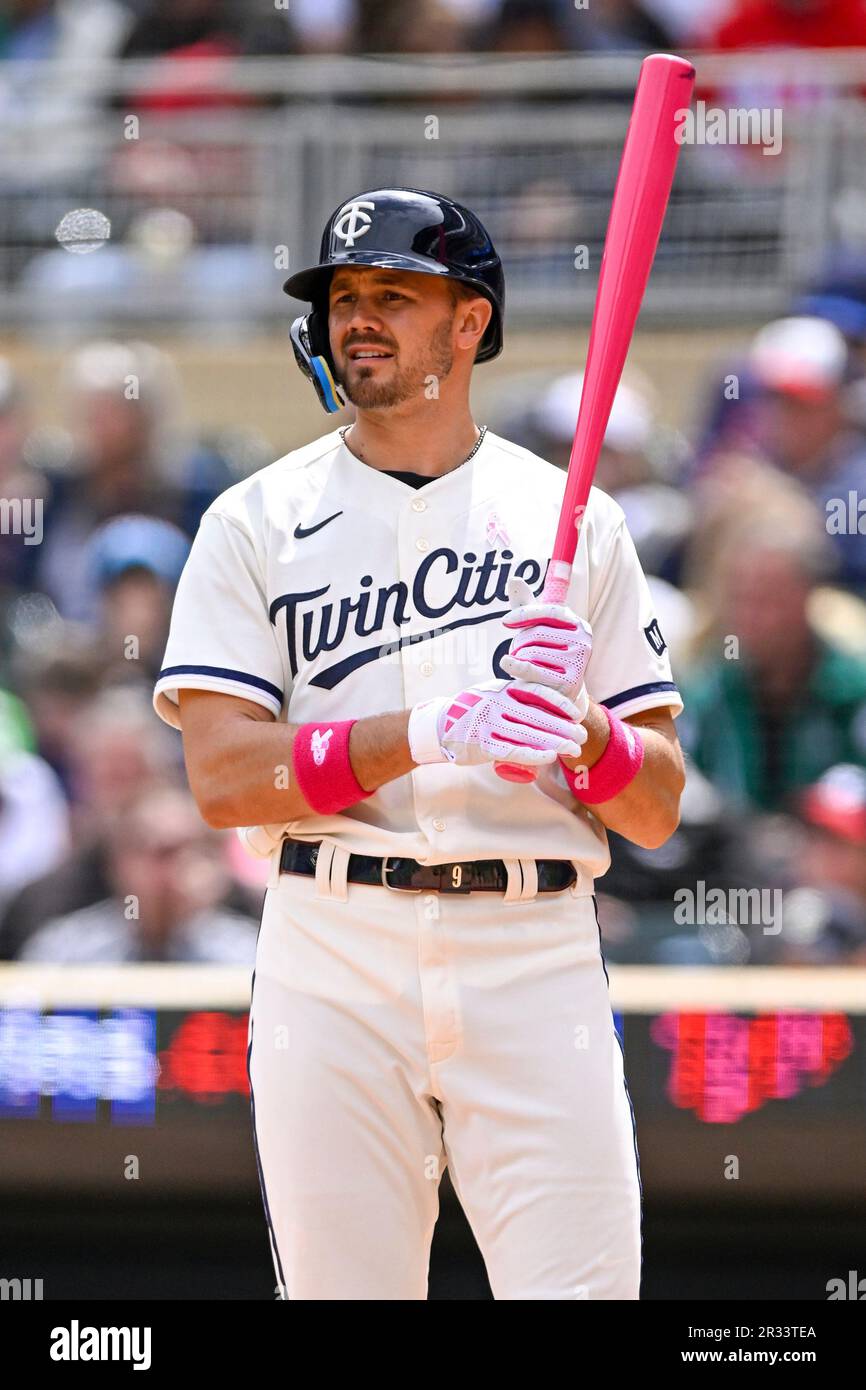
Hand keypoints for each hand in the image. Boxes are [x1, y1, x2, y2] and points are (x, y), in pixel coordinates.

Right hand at [408, 678, 588, 768]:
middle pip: (537, 715)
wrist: (439, 726)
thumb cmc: (473, 711)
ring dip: (555, 742)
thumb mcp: (493, 694)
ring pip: (528, 733)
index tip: (575, 712)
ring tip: (574, 749)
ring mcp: (488, 724)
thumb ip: (516, 696)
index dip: (558, 702)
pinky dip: (532, 754)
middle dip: (563, 727)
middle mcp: (496, 704)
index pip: (535, 692)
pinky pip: (511, 750)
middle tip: (582, 736)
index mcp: (502, 690)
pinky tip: (549, 757)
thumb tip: (548, 704)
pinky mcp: (482, 745)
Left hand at [500, 575, 591, 714]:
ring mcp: (578, 663)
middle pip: (535, 633)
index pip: (549, 611)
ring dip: (518, 658)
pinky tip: (507, 665)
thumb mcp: (536, 629)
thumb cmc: (544, 655)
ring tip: (524, 665)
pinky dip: (514, 667)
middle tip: (520, 653)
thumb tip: (514, 579)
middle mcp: (583, 641)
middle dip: (518, 643)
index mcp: (577, 624)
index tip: (505, 621)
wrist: (557, 693)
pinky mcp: (568, 683)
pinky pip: (530, 669)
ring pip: (530, 652)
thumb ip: (525, 606)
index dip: (524, 613)